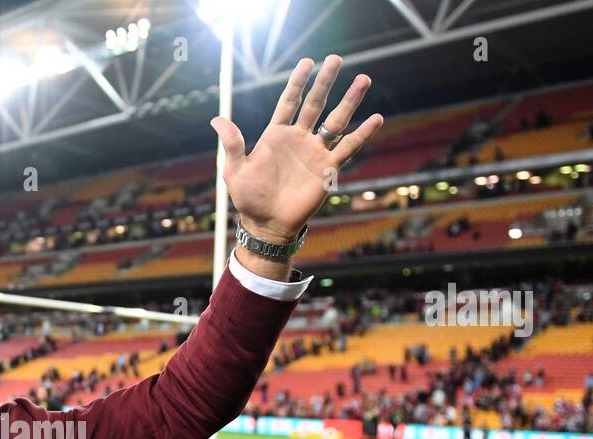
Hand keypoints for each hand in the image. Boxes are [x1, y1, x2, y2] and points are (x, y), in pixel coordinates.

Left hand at [210, 54, 382, 244]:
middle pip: (315, 103)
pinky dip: (362, 134)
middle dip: (325, 82)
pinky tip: (376, 119)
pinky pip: (347, 147)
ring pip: (336, 120)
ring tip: (363, 79)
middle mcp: (299, 139)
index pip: (290, 101)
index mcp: (276, 135)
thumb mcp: (235, 169)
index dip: (298, 82)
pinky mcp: (327, 168)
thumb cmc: (249, 199)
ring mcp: (315, 152)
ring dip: (349, 101)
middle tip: (336, 59)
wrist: (266, 224)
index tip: (308, 61)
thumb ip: (232, 143)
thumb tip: (216, 119)